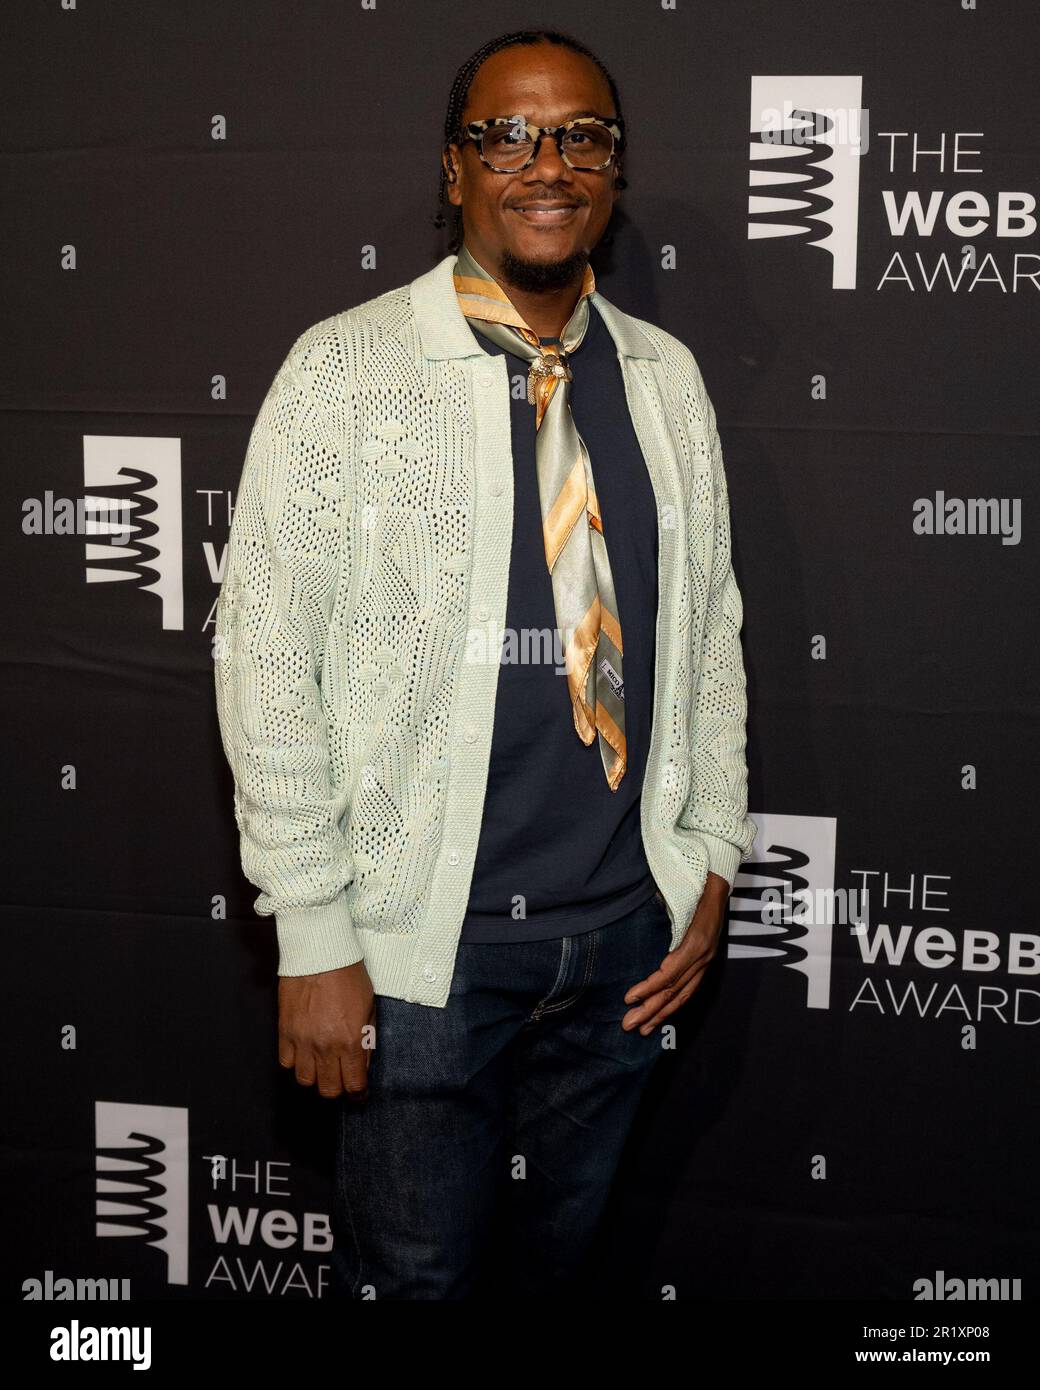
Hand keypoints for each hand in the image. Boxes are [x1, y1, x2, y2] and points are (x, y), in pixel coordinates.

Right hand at [278, 961, 375, 1099]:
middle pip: (328, 1089)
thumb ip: (366, 1039)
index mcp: (350, 1041)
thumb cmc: (348, 976)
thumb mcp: (369, 1007)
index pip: (353, 1084)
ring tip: (321, 1064)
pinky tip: (304, 1052)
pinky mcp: (285, 1031)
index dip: (358, 1092)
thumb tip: (362, 1063)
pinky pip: (286, 1062)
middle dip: (337, 1087)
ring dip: (315, 1076)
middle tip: (340, 1077)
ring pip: (305, 1080)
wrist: (319, 954)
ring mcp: (302, 1041)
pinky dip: (295, 1062)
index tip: (358, 1091)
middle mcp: (325, 1046)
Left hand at [621, 872, 730, 1034]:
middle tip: (628, 1024)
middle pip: (674, 990)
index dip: (648, 988)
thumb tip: (627, 918)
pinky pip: (690, 989)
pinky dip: (674, 1004)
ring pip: (683, 995)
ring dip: (662, 1014)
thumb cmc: (692, 889)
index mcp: (694, 943)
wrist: (717, 884)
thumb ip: (656, 912)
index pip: (668, 974)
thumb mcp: (674, 899)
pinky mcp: (705, 962)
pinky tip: (662, 1014)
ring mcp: (706, 961)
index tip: (628, 998)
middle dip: (651, 1010)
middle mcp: (702, 957)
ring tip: (643, 1029)